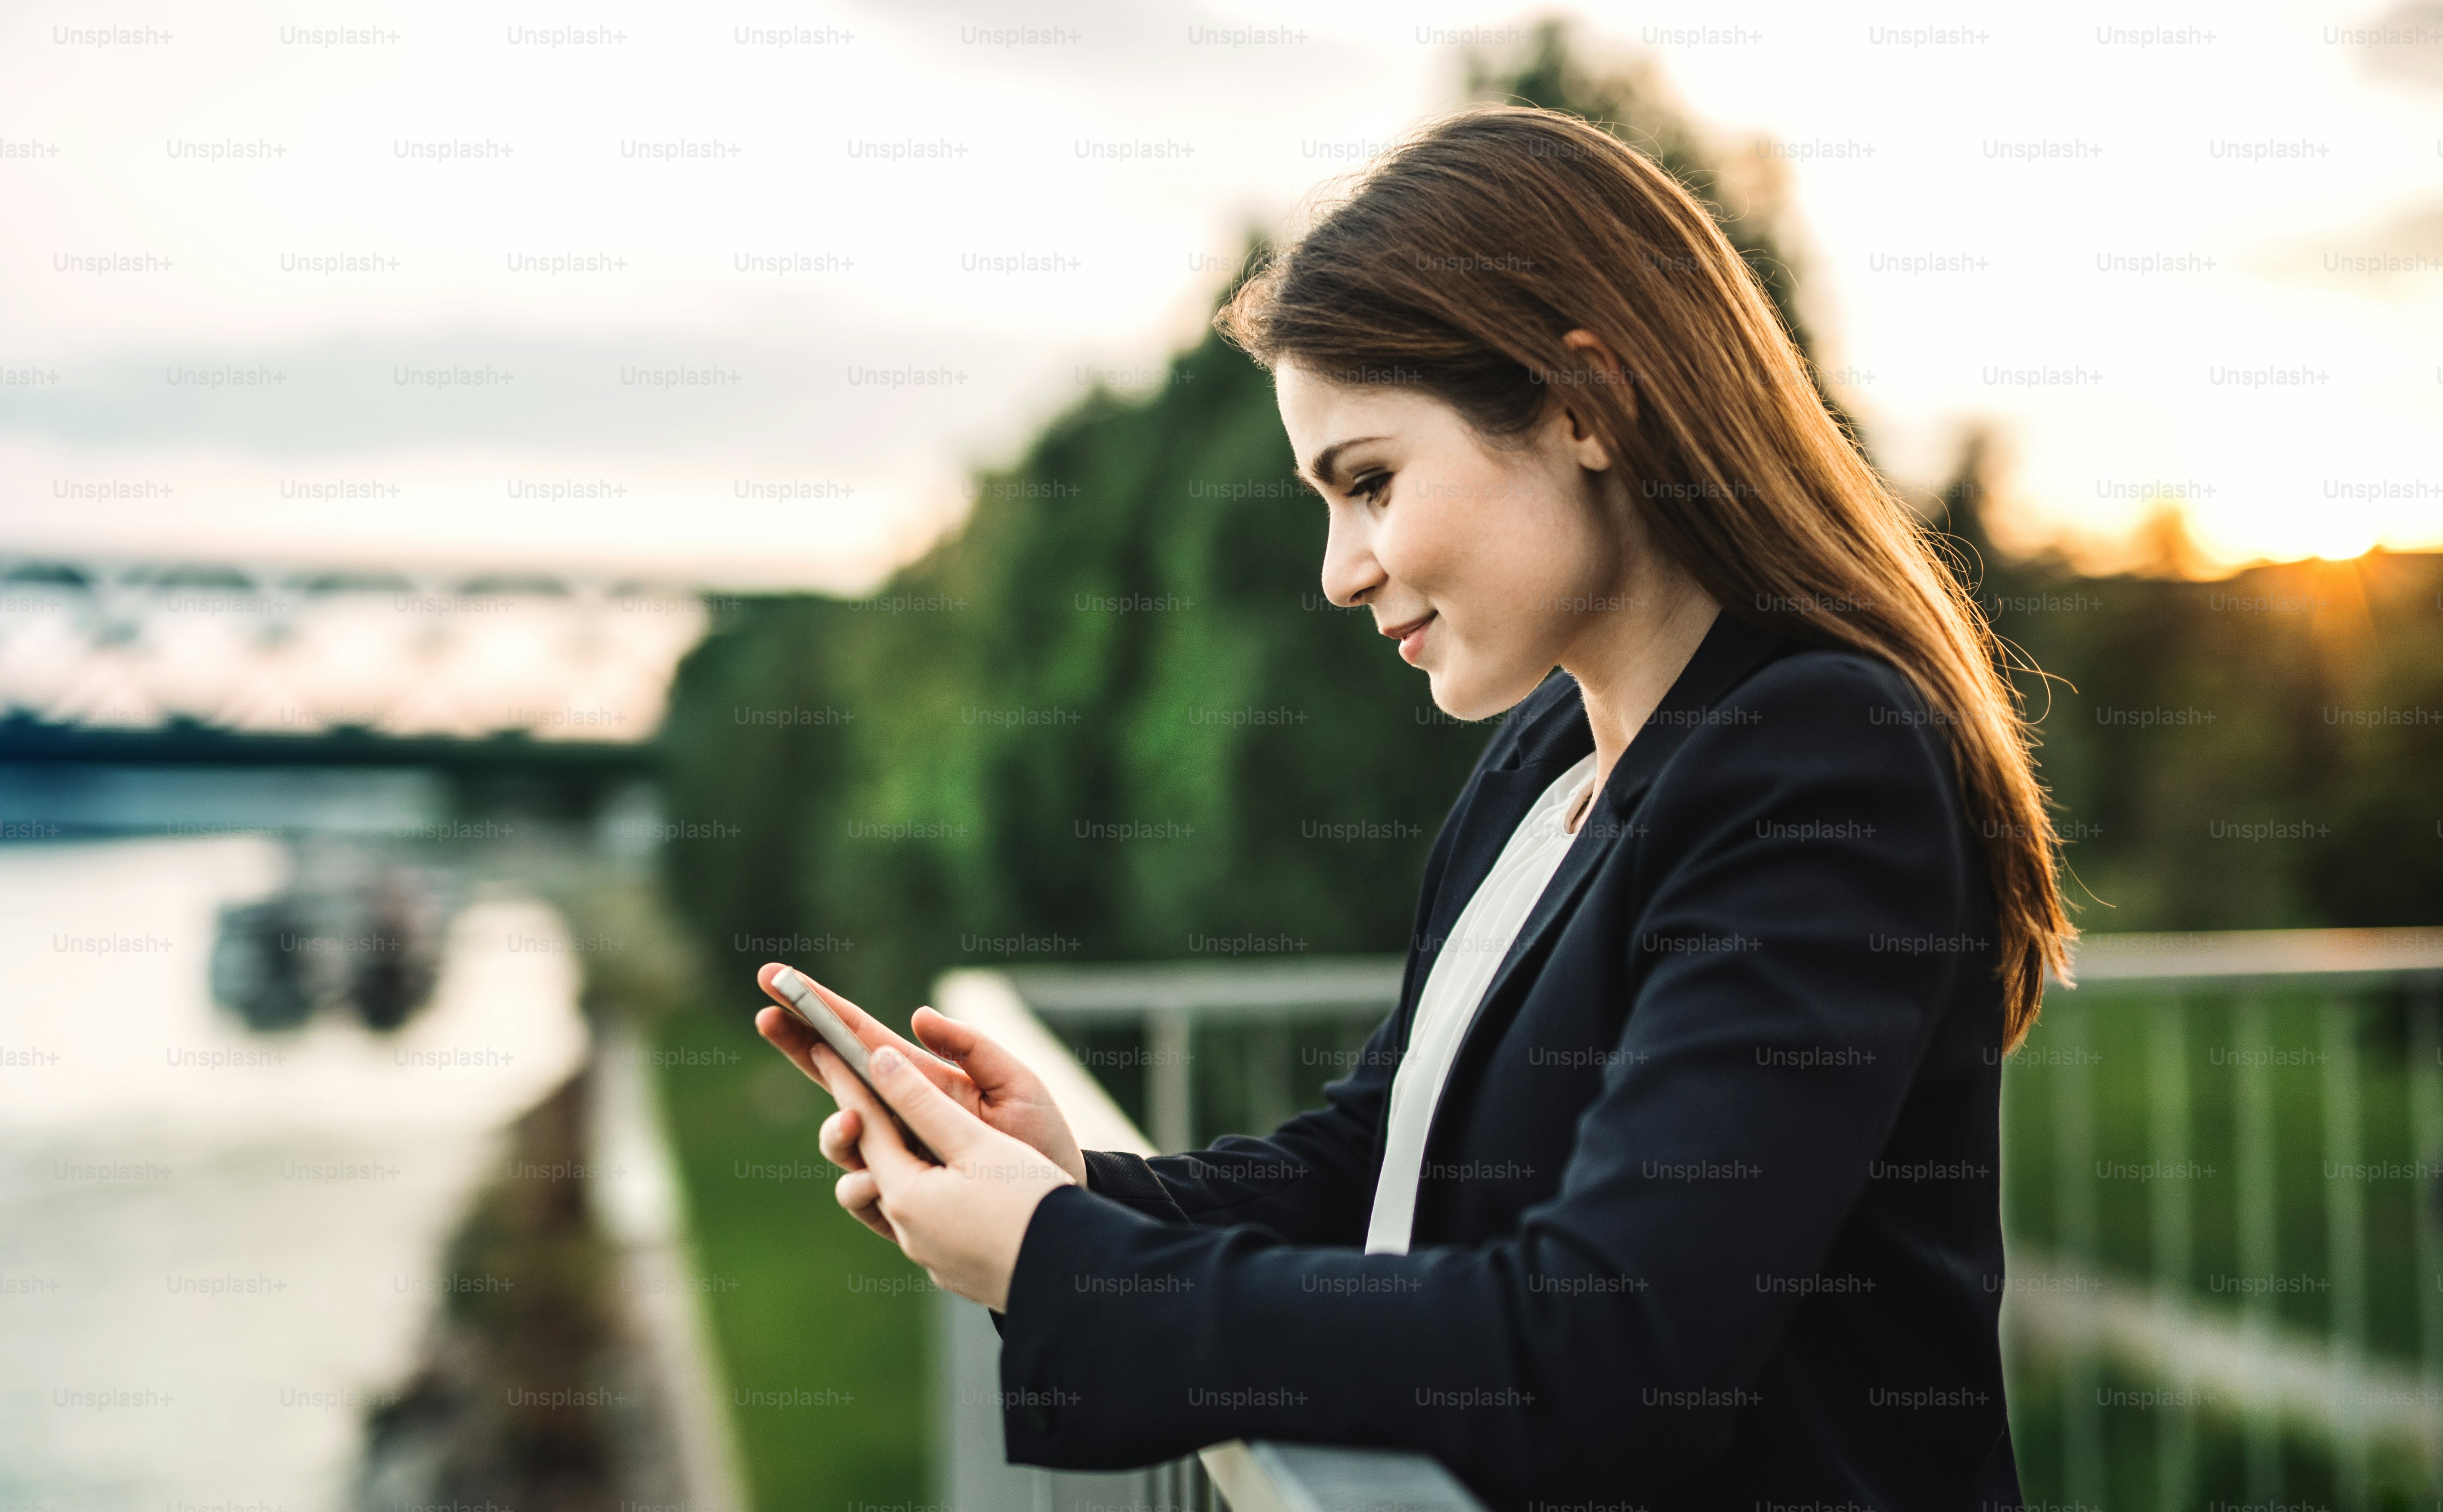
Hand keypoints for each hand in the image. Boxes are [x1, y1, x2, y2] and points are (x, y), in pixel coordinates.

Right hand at [753, 964, 1086, 1242]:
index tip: (776, 978)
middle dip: (797, 1045)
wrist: (1059, 1201)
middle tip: (767, 1017)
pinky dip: (858, 1185)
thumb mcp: (1016, 1082)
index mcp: (920, 1079)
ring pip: (841, 1141)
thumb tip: (917, 1016)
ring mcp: (897, 1159)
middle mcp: (899, 1116)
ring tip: (849, 1120)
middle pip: (832, 1079)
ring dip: (833, 1128)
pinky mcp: (905, 1202)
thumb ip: (973, 1048)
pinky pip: (864, 1196)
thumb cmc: (1041, 1137)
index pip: (859, 1039)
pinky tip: (868, 1176)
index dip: (818, 1010)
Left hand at [838, 1043, 1073, 1310]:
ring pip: (889, 1198)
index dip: (846, 1079)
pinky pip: (918, 1222)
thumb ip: (922, 1101)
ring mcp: (928, 1253)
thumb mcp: (977, 1142)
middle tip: (861, 1089)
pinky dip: (916, 1191)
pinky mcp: (952, 1266)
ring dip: (885, 1163)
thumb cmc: (1032, 1203)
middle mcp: (906, 1230)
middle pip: (868, 1163)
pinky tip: (938, 1180)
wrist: (1073, 1278)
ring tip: (898, 1135)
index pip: (865, 1124)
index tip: (823, 1045)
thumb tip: (879, 1061)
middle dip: (860, 1123)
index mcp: (905, 1195)